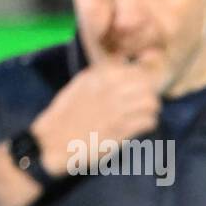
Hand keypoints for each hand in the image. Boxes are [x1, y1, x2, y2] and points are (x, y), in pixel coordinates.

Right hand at [32, 58, 162, 176]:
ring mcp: (116, 110)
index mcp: (98, 77)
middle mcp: (109, 90)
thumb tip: (127, 63)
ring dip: (150, 110)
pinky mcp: (120, 131)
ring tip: (142, 116)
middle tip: (143, 105)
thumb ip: (103, 75)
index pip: (136, 70)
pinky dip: (148, 124)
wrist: (53, 142)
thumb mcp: (81, 85)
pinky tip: (139, 127)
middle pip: (147, 85)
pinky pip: (148, 121)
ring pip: (152, 102)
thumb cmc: (67, 114)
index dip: (142, 80)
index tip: (138, 90)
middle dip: (148, 94)